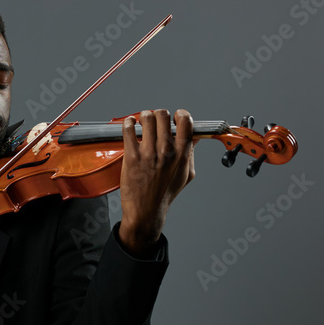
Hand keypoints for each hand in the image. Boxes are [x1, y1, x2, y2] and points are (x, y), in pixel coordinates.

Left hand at [118, 109, 195, 254]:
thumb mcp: (186, 174)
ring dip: (144, 116)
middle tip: (155, 120)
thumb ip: (191, 153)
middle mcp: (166, 152)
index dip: (180, 115)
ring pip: (147, 118)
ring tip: (142, 121)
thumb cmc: (165, 193)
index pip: (186, 122)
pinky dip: (128, 122)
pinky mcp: (132, 157)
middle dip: (159, 114)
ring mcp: (149, 154)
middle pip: (163, 115)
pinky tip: (129, 124)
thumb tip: (195, 136)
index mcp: (182, 154)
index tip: (175, 117)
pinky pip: (128, 130)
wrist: (146, 210)